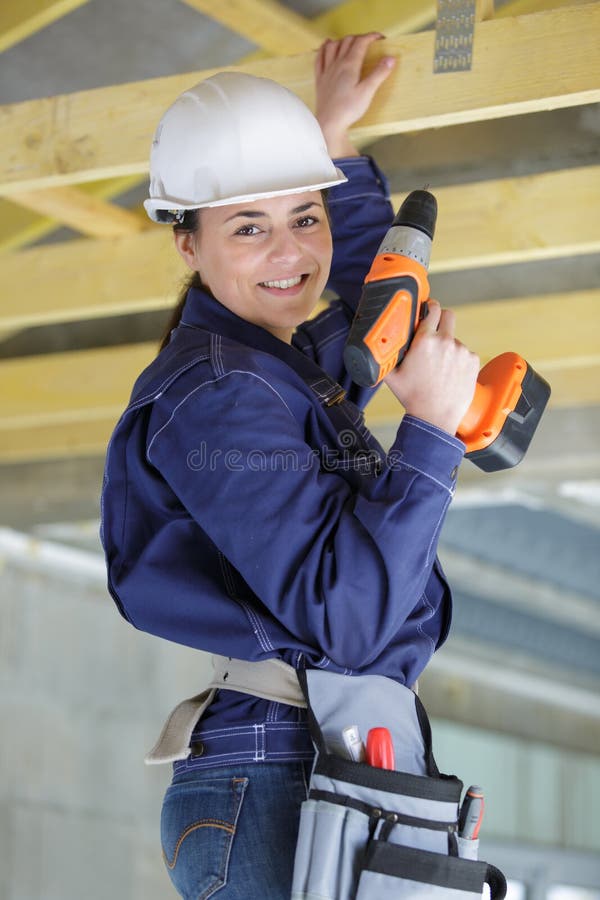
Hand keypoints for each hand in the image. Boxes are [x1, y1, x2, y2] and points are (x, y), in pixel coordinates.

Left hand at [315, 33, 395, 157]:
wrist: (329, 124)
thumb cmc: (349, 109)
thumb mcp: (368, 92)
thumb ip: (379, 74)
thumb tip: (391, 58)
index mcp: (350, 65)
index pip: (361, 42)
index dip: (371, 37)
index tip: (380, 38)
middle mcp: (337, 64)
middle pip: (347, 41)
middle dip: (359, 37)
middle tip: (368, 42)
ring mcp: (326, 71)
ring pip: (332, 46)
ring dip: (342, 40)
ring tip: (350, 41)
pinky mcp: (320, 80)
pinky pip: (319, 58)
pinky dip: (323, 48)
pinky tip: (327, 45)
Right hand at [383, 300, 479, 435]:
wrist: (435, 417)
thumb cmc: (413, 397)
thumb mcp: (391, 375)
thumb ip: (385, 355)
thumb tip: (376, 346)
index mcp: (425, 340)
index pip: (432, 309)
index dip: (429, 307)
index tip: (428, 310)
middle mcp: (445, 341)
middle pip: (448, 315)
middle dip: (442, 319)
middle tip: (435, 330)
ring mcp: (462, 351)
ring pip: (455, 339)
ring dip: (448, 346)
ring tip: (439, 366)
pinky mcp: (472, 361)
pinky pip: (465, 353)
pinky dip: (459, 360)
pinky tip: (449, 373)